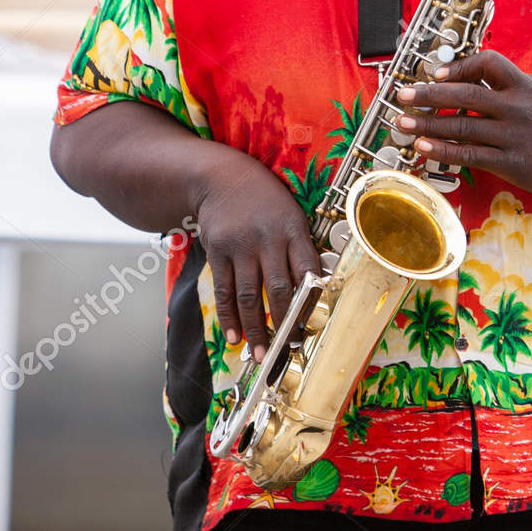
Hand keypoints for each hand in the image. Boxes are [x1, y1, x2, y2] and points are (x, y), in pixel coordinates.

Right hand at [194, 154, 319, 360]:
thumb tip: (314, 291)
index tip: (314, 325)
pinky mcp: (217, 251)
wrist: (222, 177)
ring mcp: (240, 246)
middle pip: (278, 289)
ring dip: (255, 329)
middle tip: (287, 349)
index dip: (312, 300)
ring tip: (261, 353)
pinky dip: (229, 317)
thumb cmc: (265, 201)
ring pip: (249, 296)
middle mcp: (267, 238)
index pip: (308, 270)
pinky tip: (234, 336)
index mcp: (293, 229)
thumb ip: (299, 250)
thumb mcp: (291, 215)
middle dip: (284, 323)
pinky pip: (224, 291)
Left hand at [395, 49, 531, 197]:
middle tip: (403, 94)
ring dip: (427, 123)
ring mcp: (513, 136)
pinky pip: (469, 154)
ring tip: (402, 121)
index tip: (437, 74)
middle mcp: (517, 107)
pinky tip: (423, 146)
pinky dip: (443, 149)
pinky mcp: (511, 162)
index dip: (459, 66)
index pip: (487, 63)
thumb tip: (466, 81)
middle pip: (465, 93)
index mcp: (523, 85)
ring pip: (462, 125)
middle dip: (428, 94)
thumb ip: (507, 87)